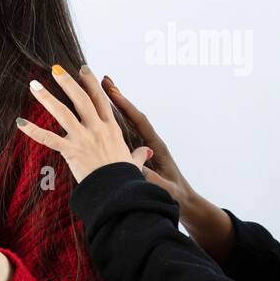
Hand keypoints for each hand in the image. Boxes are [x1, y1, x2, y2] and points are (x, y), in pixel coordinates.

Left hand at [15, 64, 150, 182]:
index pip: (101, 100)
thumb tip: (146, 151)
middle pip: (81, 99)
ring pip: (63, 112)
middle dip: (68, 82)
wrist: (117, 191)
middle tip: (55, 68)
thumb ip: (138, 154)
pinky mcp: (71, 151)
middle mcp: (97, 129)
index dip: (92, 83)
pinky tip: (19, 122)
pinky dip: (33, 130)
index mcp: (111, 129)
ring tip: (34, 84)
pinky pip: (48, 139)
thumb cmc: (125, 179)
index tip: (83, 69)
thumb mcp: (132, 162)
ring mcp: (83, 138)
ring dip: (47, 98)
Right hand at [98, 73, 194, 206]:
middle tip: (103, 79)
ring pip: (123, 123)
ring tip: (96, 89)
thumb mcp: (163, 188)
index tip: (114, 93)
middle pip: (130, 116)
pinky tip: (96, 115)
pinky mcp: (136, 153)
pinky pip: (121, 135)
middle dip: (117, 98)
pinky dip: (110, 123)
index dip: (127, 108)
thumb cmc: (175, 194)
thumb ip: (152, 178)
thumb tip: (139, 168)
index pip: (140, 122)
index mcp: (156, 147)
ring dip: (111, 107)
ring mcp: (142, 146)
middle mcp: (148, 142)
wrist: (184, 201)